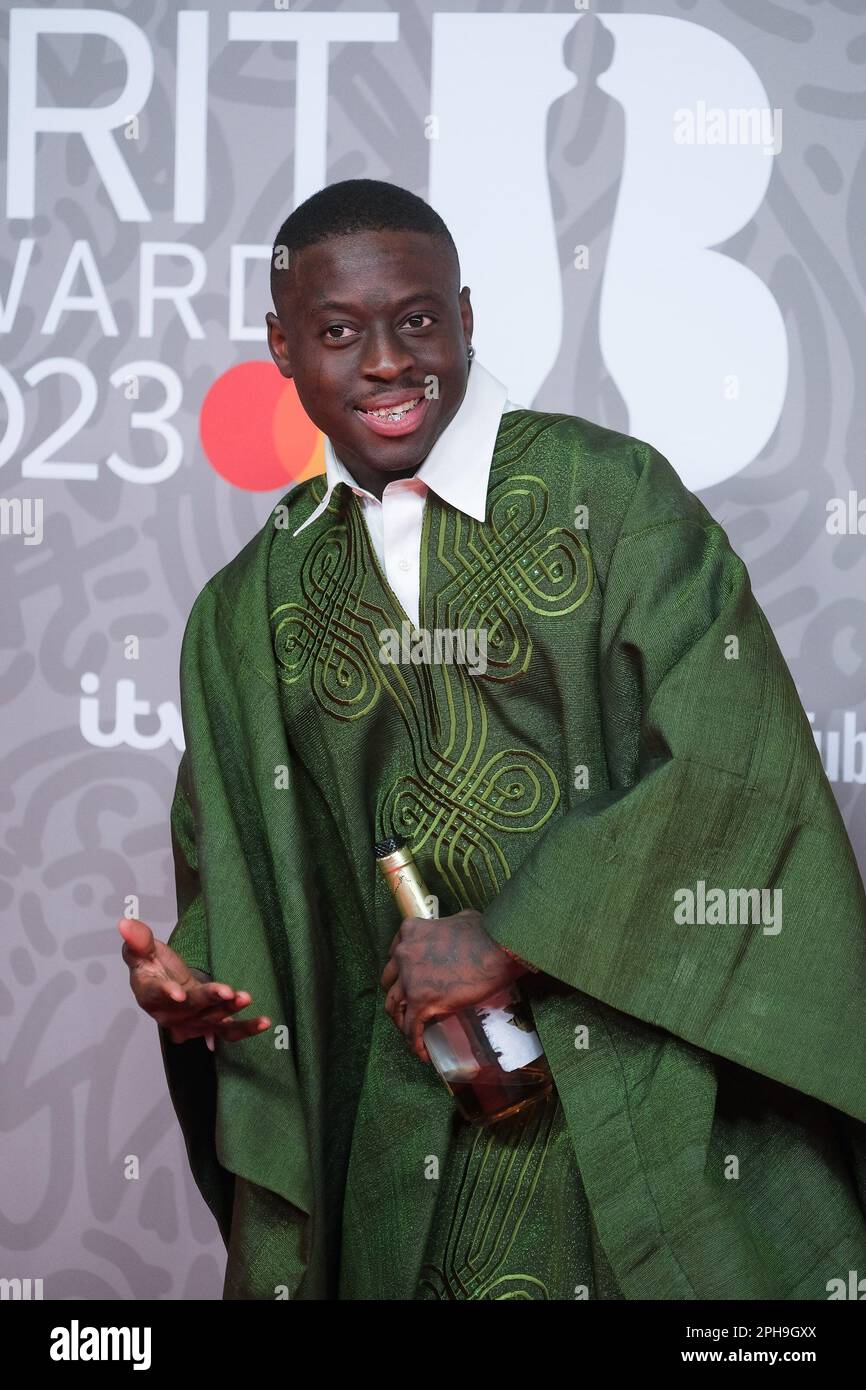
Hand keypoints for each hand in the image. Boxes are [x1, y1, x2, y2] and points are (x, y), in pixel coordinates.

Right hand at [119, 916, 270, 1045]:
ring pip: (211, 1020)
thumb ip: (137, 939)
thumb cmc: (154, 966)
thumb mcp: (143, 950)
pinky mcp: (211, 1025)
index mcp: (149, 994)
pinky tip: (264, 1022)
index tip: (177, 993)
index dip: (166, 994)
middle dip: (208, 1000)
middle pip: (189, 1008)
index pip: (155, 995)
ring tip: (246, 998)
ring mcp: (192, 1022)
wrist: (167, 985)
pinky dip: (246, 1028)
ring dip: (229, 1012)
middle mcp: (170, 1014)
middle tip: (227, 992)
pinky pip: (229, 1031)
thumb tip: (124, 922)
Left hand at [380, 909, 525, 1062]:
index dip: (400, 972)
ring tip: (411, 1032)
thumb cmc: (487, 933)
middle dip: (397, 996)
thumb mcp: (461, 918)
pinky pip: (411, 1027)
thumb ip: (448, 926)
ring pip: (393, 1007)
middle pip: (389, 982)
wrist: (499, 950)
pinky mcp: (421, 1000)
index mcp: (410, 931)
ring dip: (400, 1022)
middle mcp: (403, 953)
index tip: (408, 983)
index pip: (394, 956)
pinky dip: (414, 1042)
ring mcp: (409, 978)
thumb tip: (456, 930)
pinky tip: (422, 1053)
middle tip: (409, 1008)